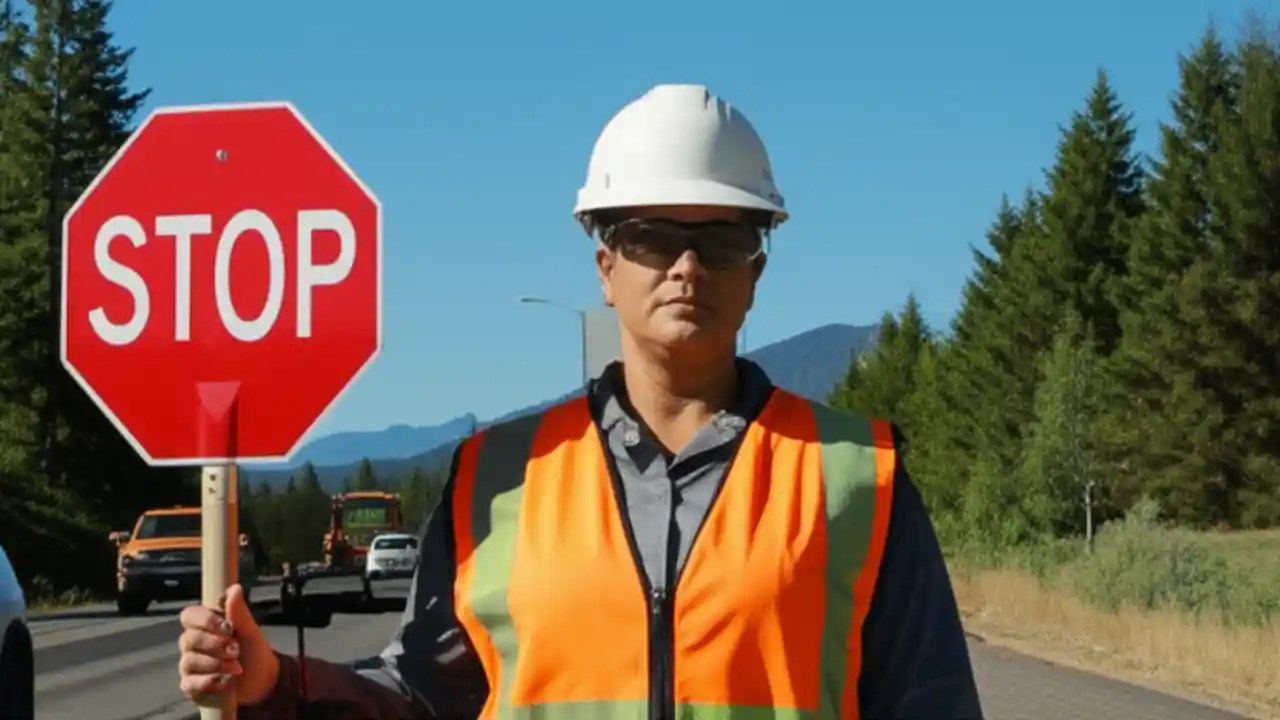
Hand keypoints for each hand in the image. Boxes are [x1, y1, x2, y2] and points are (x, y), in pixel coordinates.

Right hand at [177, 583, 279, 705]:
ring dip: (216, 664)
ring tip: (237, 667)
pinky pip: (190, 683)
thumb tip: (234, 588)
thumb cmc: (253, 650)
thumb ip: (238, 612)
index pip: (189, 615)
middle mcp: (192, 643)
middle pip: (189, 639)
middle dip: (215, 645)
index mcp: (204, 625)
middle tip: (236, 650)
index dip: (205, 620)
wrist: (262, 679)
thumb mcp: (249, 630)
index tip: (228, 627)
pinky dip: (210, 682)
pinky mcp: (191, 685)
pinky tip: (226, 682)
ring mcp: (189, 664)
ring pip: (190, 661)